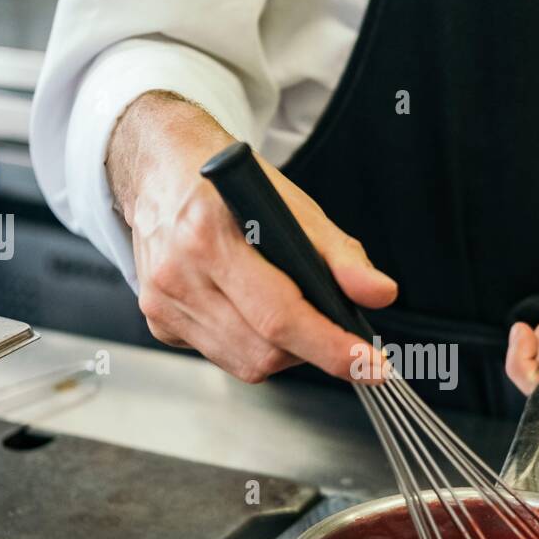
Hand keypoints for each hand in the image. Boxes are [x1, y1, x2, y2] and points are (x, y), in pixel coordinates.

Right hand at [106, 91, 395, 381]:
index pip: (279, 315)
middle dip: (312, 349)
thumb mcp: (294, 207)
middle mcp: (178, 274)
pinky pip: (222, 357)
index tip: (370, 364)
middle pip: (264, 349)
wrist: (163, 173)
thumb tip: (379, 294)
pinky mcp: (159, 323)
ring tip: (291, 315)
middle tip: (334, 330)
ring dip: (283, 351)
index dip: (329, 346)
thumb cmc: (229, 189)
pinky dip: (251, 344)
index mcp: (210, 236)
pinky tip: (251, 311)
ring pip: (245, 362)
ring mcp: (163, 303)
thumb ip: (342, 256)